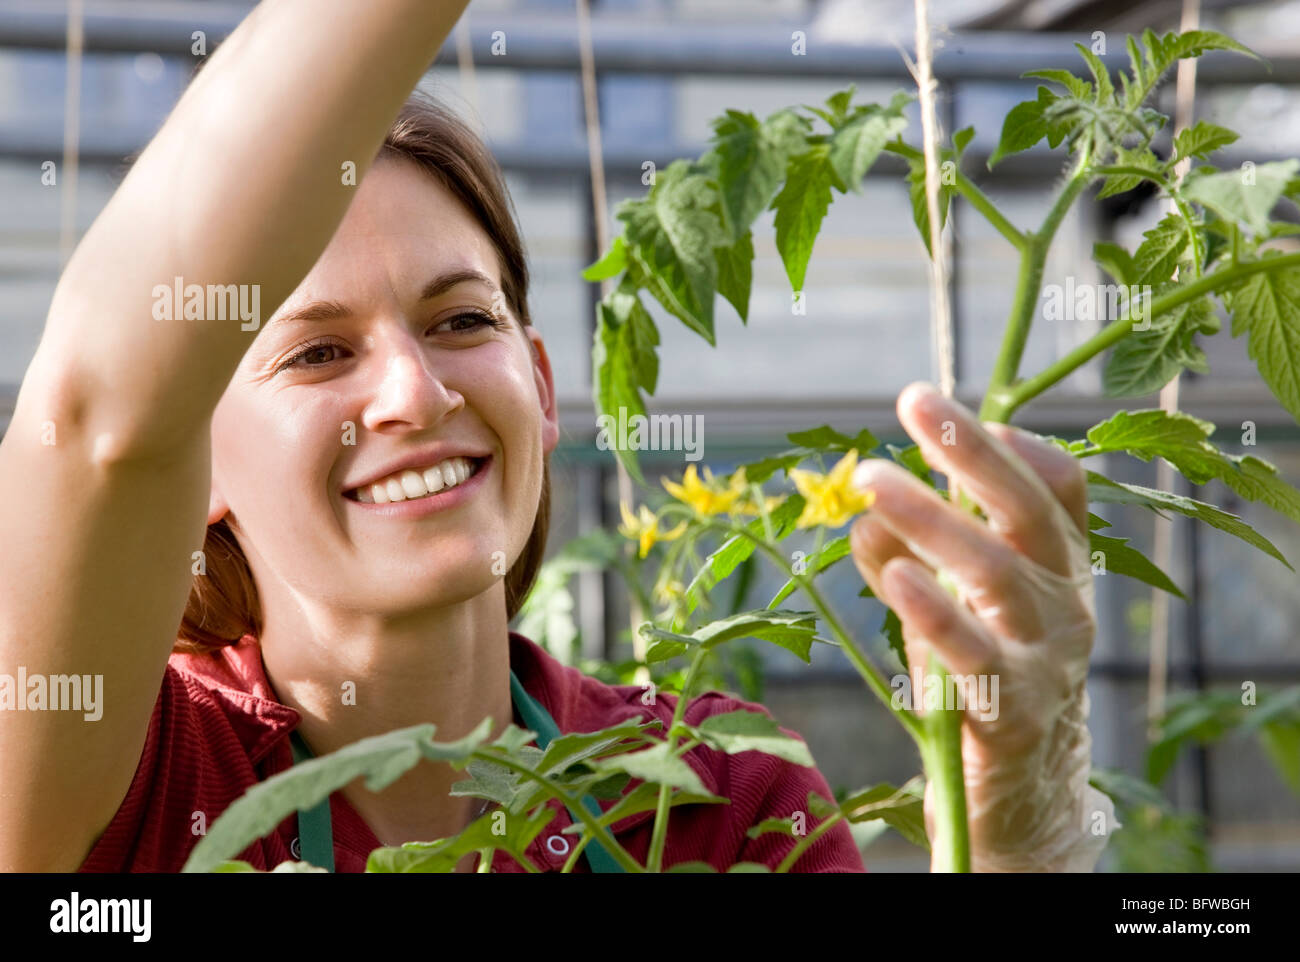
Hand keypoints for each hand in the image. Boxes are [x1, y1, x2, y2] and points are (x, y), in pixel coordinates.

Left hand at [848, 382, 1116, 870]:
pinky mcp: (1011, 712)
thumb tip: (864, 513)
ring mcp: (1045, 659)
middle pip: (1030, 513)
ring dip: (934, 519)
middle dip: (972, 452)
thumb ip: (911, 555)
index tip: (958, 412)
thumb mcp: (953, 605)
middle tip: (916, 401)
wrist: (1017, 793)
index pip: (1062, 492)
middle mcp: (1064, 605)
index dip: (1017, 445)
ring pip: (997, 573)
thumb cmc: (980, 680)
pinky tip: (893, 573)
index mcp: (1059, 571)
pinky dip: (932, 609)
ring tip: (874, 480)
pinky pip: (972, 653)